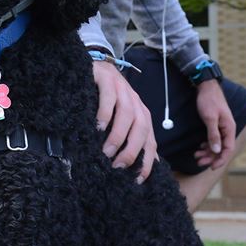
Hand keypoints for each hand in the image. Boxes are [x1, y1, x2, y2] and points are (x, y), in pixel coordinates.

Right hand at [91, 59, 156, 181]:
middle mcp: (136, 102)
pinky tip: (98, 126)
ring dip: (119, 135)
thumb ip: (128, 138)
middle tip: (118, 166)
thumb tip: (136, 167)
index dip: (147, 160)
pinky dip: (106, 113)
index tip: (137, 179)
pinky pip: (109, 97)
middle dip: (132, 150)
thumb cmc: (105, 99)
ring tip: (107, 151)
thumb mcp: (118, 120)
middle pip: (142, 128)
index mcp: (142, 115)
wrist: (95, 65)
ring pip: (128, 113)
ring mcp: (122, 89)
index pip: (150, 141)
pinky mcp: (107, 79)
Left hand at [192, 80, 235, 170]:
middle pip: (222, 148)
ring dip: (208, 151)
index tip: (212, 167)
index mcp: (229, 128)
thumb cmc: (209, 101)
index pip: (228, 149)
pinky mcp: (216, 124)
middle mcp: (227, 129)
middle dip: (211, 157)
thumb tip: (217, 150)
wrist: (206, 86)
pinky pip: (213, 138)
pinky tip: (200, 147)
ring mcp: (222, 127)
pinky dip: (207, 144)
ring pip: (217, 144)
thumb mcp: (210, 118)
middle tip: (199, 162)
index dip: (221, 160)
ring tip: (197, 156)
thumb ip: (213, 134)